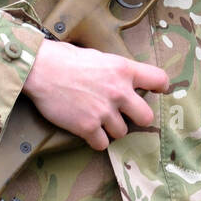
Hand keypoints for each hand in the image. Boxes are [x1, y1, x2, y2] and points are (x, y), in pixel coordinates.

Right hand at [22, 38, 169, 151]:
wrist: (40, 69)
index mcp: (123, 70)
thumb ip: (117, 72)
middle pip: (146, 117)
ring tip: (97, 118)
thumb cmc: (66, 59)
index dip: (159, 87)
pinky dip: (96, 139)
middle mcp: (119, 91)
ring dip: (112, 128)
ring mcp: (104, 111)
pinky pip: (102, 143)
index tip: (154, 91)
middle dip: (136, 117)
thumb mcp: (100, 57)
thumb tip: (127, 81)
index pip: (159, 79)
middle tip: (123, 114)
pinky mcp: (87, 126)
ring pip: (122, 132)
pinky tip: (87, 129)